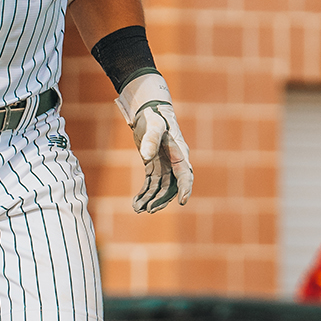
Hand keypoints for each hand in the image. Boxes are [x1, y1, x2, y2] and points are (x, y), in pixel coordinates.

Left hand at [115, 73, 192, 212]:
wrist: (148, 110)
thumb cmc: (154, 116)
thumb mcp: (153, 126)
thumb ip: (151, 140)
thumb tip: (146, 157)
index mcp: (179, 153)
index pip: (185, 174)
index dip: (185, 188)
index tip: (182, 201)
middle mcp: (175, 162)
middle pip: (172, 186)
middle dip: (162, 199)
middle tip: (149, 210)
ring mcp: (165, 165)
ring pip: (160, 188)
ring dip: (150, 199)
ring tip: (138, 209)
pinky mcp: (154, 166)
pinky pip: (151, 184)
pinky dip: (144, 193)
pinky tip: (135, 202)